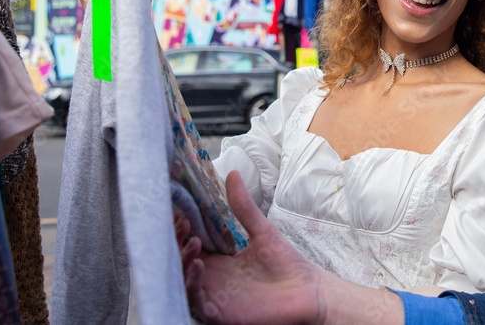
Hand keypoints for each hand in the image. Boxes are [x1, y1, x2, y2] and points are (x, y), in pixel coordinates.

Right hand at [182, 172, 328, 323]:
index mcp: (219, 260)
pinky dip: (193, 284)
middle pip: (182, 260)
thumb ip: (243, 206)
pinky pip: (197, 300)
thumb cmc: (285, 262)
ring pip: (183, 280)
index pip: (191, 242)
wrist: (307, 291)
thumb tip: (232, 173)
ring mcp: (213, 295)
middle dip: (177, 242)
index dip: (181, 228)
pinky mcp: (219, 312)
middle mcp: (212, 278)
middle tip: (182, 223)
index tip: (178, 209)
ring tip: (192, 242)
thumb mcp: (261, 230)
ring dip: (183, 261)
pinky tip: (198, 265)